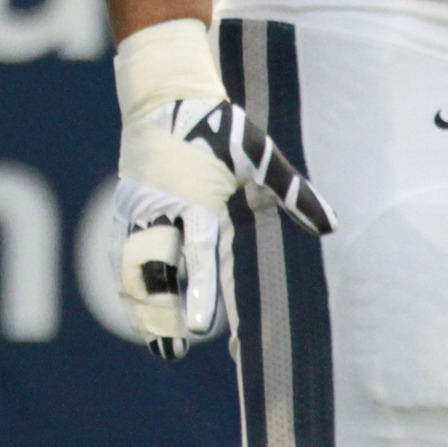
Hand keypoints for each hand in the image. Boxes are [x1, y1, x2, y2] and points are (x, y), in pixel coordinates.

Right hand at [114, 94, 333, 359]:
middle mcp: (161, 207)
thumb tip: (330, 223)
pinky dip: (123, 281)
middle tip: (173, 351)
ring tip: (156, 341)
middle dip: (162, 313)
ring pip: (131, 267)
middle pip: (156, 271)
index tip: (198, 326)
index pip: (197, 254)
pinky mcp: (124, 205)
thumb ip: (289, 190)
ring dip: (141, 305)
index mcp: (195, 198)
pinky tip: (134, 306)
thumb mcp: (257, 152)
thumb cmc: (216, 124)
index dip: (198, 291)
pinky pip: (117, 251)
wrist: (164, 95)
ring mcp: (137, 207)